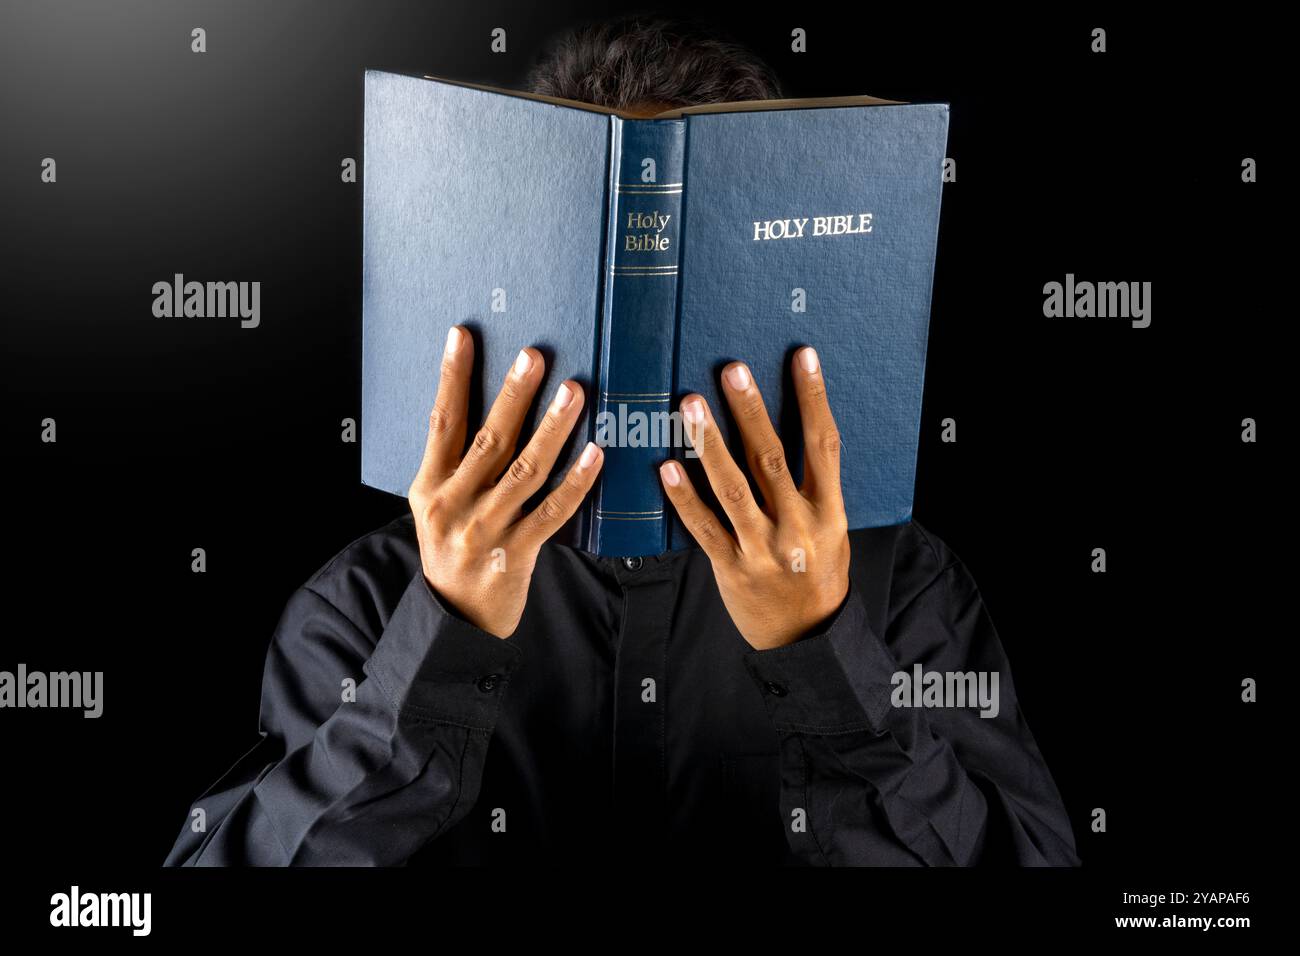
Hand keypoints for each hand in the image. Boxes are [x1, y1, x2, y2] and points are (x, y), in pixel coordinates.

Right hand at [408, 326, 603, 636]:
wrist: (456, 617)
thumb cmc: (453, 547)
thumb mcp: (436, 504)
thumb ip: (453, 461)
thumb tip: (483, 400)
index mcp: (430, 486)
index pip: (441, 421)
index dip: (452, 377)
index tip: (463, 335)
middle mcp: (454, 505)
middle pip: (489, 439)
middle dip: (513, 394)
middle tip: (534, 356)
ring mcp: (487, 530)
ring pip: (525, 470)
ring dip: (552, 428)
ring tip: (574, 391)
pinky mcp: (517, 553)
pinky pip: (553, 512)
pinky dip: (576, 482)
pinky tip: (596, 454)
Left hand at [659, 347, 849, 649]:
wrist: (808, 640)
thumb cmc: (818, 574)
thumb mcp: (833, 530)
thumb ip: (814, 488)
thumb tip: (790, 430)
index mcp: (830, 512)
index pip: (823, 444)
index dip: (813, 397)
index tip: (802, 356)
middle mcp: (798, 527)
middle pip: (772, 458)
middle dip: (751, 411)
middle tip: (732, 369)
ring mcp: (763, 549)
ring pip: (732, 489)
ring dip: (709, 444)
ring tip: (690, 405)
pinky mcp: (732, 569)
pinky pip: (704, 528)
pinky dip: (684, 498)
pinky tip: (667, 468)